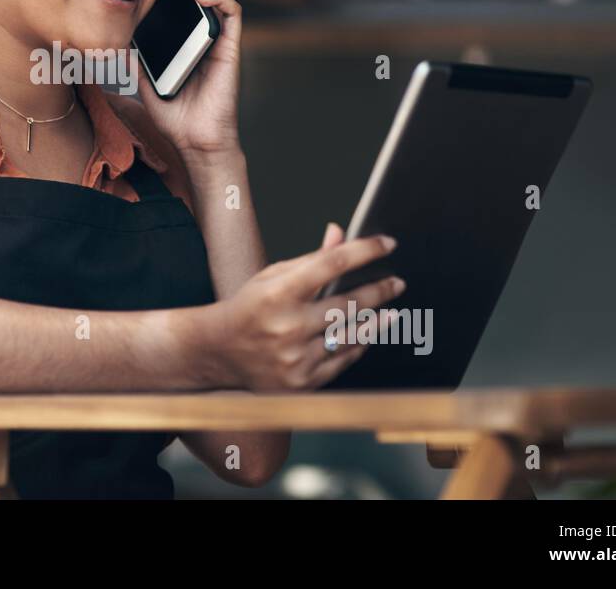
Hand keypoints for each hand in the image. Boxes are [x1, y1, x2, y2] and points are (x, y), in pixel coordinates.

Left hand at [135, 0, 242, 156]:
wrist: (194, 139)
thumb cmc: (174, 113)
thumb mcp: (144, 80)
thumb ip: (135, 58)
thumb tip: (113, 39)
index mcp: (187, 36)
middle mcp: (206, 32)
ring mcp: (219, 38)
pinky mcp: (230, 48)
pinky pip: (232, 15)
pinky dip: (219, 0)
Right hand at [195, 229, 405, 390]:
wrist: (219, 351)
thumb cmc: (249, 307)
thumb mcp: (273, 276)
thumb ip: (311, 258)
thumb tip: (341, 233)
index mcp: (278, 293)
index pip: (332, 263)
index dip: (365, 250)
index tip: (387, 243)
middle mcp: (287, 326)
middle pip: (348, 303)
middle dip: (379, 290)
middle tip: (396, 283)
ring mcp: (295, 358)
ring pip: (351, 336)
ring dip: (377, 322)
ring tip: (391, 312)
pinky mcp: (301, 382)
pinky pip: (342, 361)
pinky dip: (357, 347)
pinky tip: (365, 336)